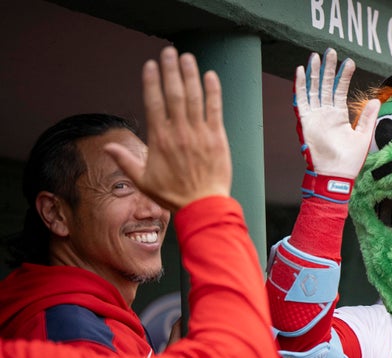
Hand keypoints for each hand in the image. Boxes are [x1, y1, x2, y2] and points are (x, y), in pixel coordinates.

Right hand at [106, 46, 231, 211]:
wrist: (202, 206)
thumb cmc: (173, 195)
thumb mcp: (143, 180)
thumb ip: (125, 161)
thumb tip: (107, 146)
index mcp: (159, 139)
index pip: (153, 102)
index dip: (151, 81)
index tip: (150, 65)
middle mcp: (178, 132)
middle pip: (173, 94)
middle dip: (170, 70)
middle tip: (169, 52)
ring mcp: (199, 133)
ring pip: (194, 97)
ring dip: (190, 75)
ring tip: (187, 57)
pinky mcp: (217, 138)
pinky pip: (215, 109)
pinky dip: (213, 92)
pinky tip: (211, 76)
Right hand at [294, 49, 379, 178]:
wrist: (337, 174)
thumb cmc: (349, 160)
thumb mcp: (363, 135)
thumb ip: (367, 117)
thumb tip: (375, 100)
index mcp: (339, 115)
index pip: (340, 90)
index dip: (344, 76)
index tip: (350, 62)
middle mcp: (326, 113)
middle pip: (325, 85)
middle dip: (328, 68)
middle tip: (330, 51)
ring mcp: (315, 116)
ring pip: (313, 89)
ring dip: (314, 73)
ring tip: (316, 57)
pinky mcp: (306, 121)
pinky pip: (301, 101)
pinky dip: (300, 86)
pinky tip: (300, 72)